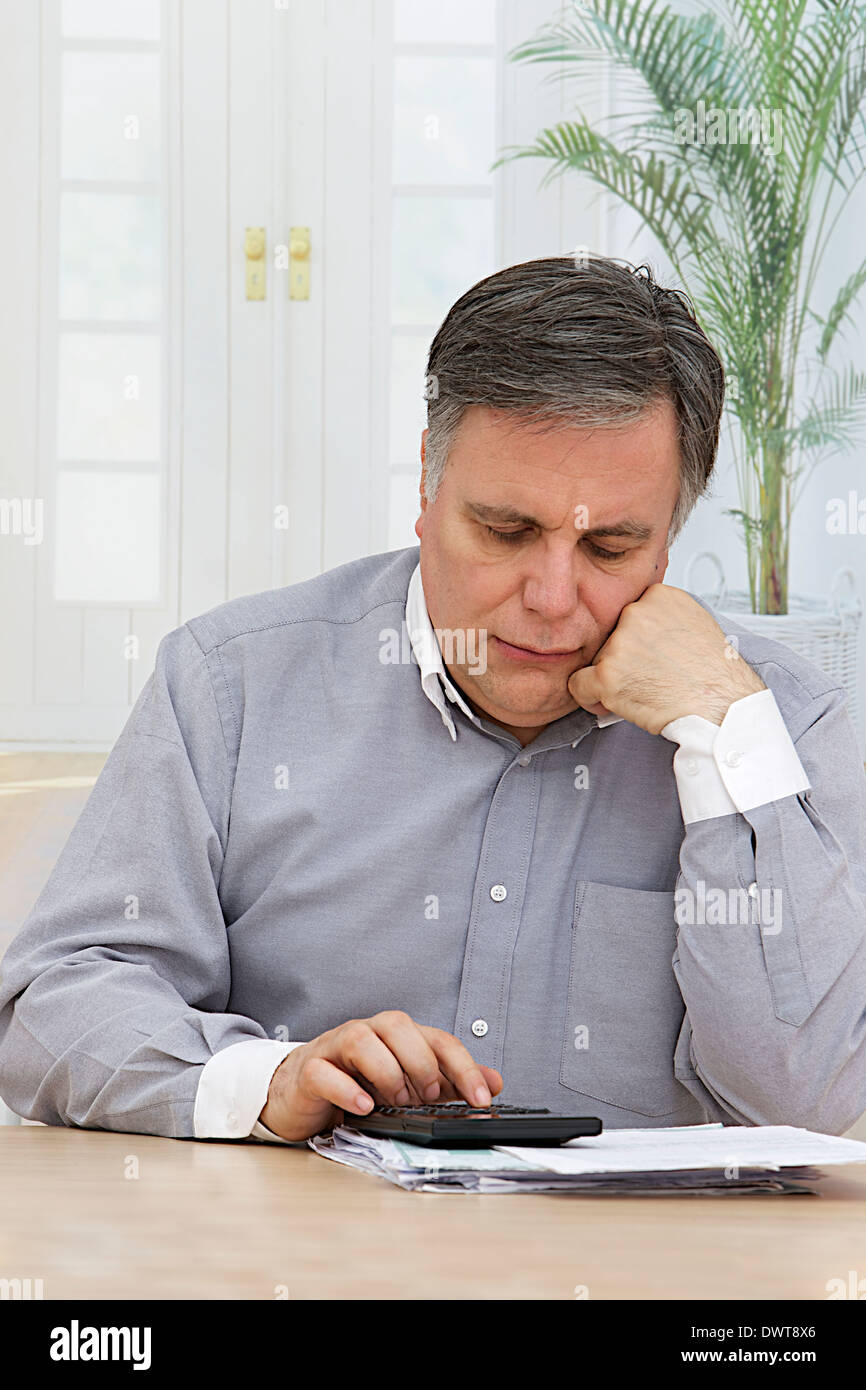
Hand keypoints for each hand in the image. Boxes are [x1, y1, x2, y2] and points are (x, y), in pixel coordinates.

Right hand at [259, 1010, 503, 1141]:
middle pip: (396, 1024)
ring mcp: (333, 1050)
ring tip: (396, 1100)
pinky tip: (363, 1106)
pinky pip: (324, 1071)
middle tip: (431, 1096)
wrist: (297, 1094)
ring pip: (360, 1038)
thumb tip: (494, 1082)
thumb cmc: (354, 1083)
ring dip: (386, 1071)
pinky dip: (346, 1088)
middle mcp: (366, 1034)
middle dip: (421, 1062)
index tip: (482, 1097)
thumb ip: (449, 1082)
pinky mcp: (308, 1072)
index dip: (463, 1067)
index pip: (436, 1038)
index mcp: (394, 1037)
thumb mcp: (408, 1083)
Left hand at [568, 584, 765, 734]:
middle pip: (611, 637)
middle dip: (624, 660)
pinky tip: (618, 704)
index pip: (629, 616)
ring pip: (597, 661)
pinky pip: (578, 684)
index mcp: (659, 596)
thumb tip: (640, 629)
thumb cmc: (714, 676)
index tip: (654, 657)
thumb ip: (664, 619)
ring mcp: (619, 643)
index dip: (638, 642)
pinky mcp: (607, 674)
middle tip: (651, 678)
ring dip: (612, 680)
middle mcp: (636, 613)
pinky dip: (592, 698)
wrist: (723, 709)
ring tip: (646, 692)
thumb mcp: (695, 626)